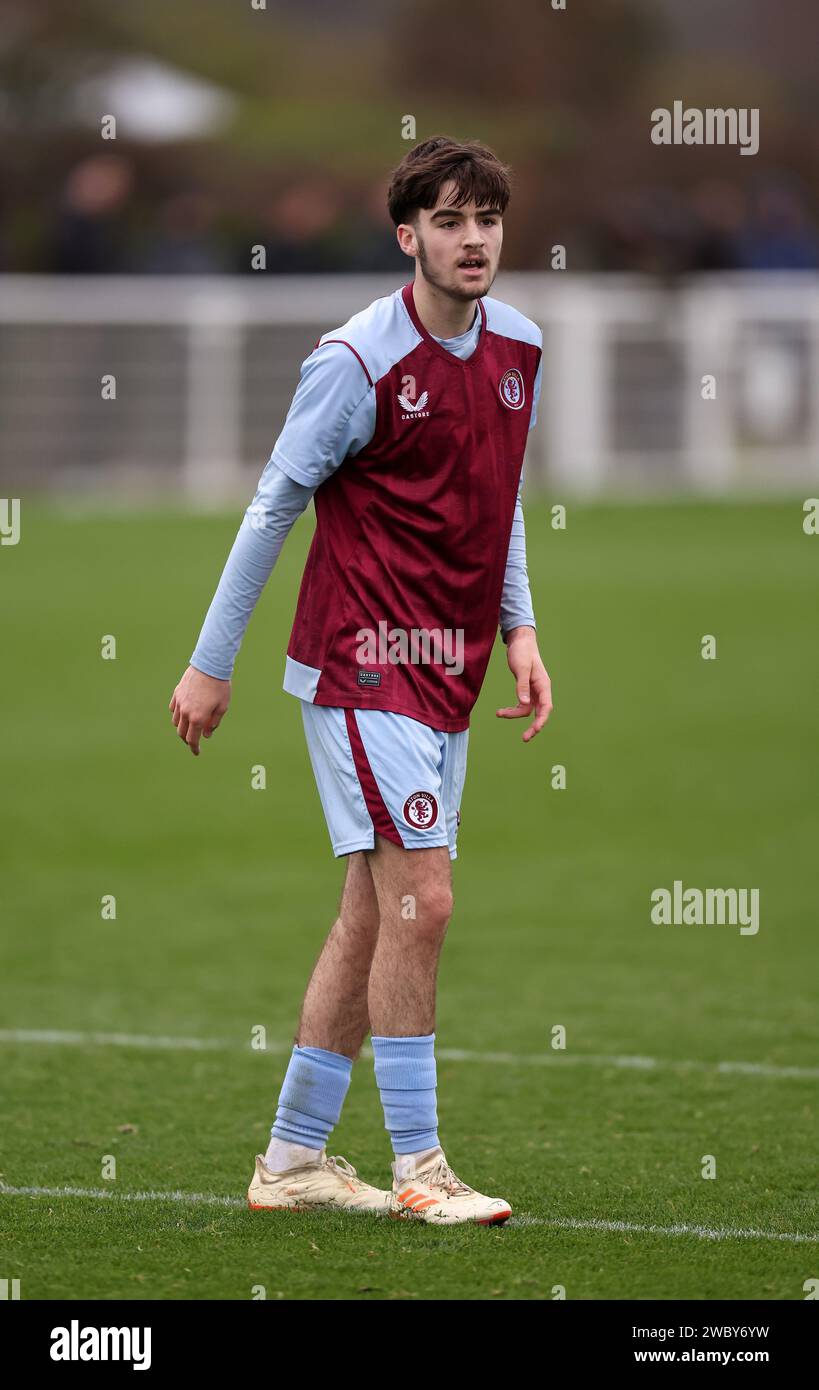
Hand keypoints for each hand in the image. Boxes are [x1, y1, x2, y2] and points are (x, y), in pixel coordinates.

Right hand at [169, 666, 230, 756]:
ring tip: (190, 726)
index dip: (194, 748)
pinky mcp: (177, 693)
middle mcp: (185, 712)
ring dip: (182, 727)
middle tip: (194, 741)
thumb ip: (213, 723)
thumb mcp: (222, 707)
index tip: (197, 752)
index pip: (192, 739)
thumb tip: (207, 735)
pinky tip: (184, 713)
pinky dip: (177, 714)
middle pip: (182, 733)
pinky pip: (173, 709)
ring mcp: (179, 702)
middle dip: (187, 739)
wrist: (210, 666)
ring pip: (176, 721)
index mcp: (198, 718)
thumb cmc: (220, 687)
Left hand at [495, 626, 552, 742]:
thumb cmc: (522, 652)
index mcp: (543, 685)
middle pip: (540, 712)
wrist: (520, 640)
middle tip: (524, 738)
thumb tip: (524, 704)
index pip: (546, 707)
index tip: (534, 730)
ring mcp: (534, 690)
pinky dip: (513, 709)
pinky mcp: (526, 689)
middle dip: (533, 726)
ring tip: (499, 714)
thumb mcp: (521, 668)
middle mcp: (541, 689)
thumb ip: (522, 686)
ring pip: (528, 709)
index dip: (541, 720)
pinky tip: (502, 711)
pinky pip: (522, 704)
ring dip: (515, 715)